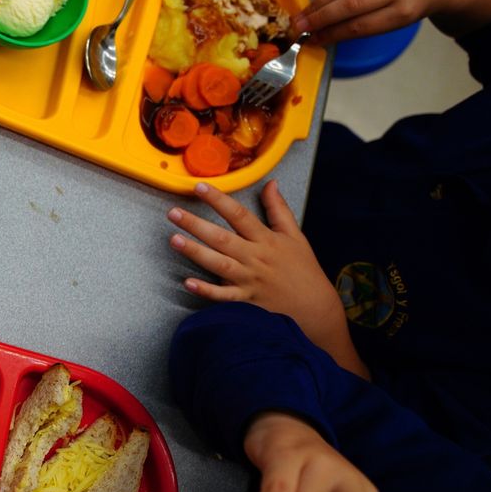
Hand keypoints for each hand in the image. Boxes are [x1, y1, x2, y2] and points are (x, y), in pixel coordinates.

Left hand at [167, 181, 363, 375]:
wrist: (316, 308)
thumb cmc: (304, 270)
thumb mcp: (295, 235)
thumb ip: (279, 209)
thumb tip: (270, 183)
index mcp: (266, 240)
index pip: (239, 215)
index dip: (219, 200)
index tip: (199, 187)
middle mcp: (255, 258)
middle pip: (222, 238)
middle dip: (196, 225)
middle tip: (173, 212)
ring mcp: (249, 281)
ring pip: (219, 264)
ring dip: (196, 252)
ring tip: (174, 240)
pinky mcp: (246, 301)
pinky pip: (224, 296)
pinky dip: (207, 291)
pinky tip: (188, 282)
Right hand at [294, 0, 460, 43]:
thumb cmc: (415, 4)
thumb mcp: (399, 21)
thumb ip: (367, 26)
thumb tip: (326, 34)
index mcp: (404, 11)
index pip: (361, 25)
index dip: (334, 33)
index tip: (314, 40)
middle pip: (351, 4)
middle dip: (321, 17)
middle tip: (299, 28)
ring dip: (319, 1)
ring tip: (303, 15)